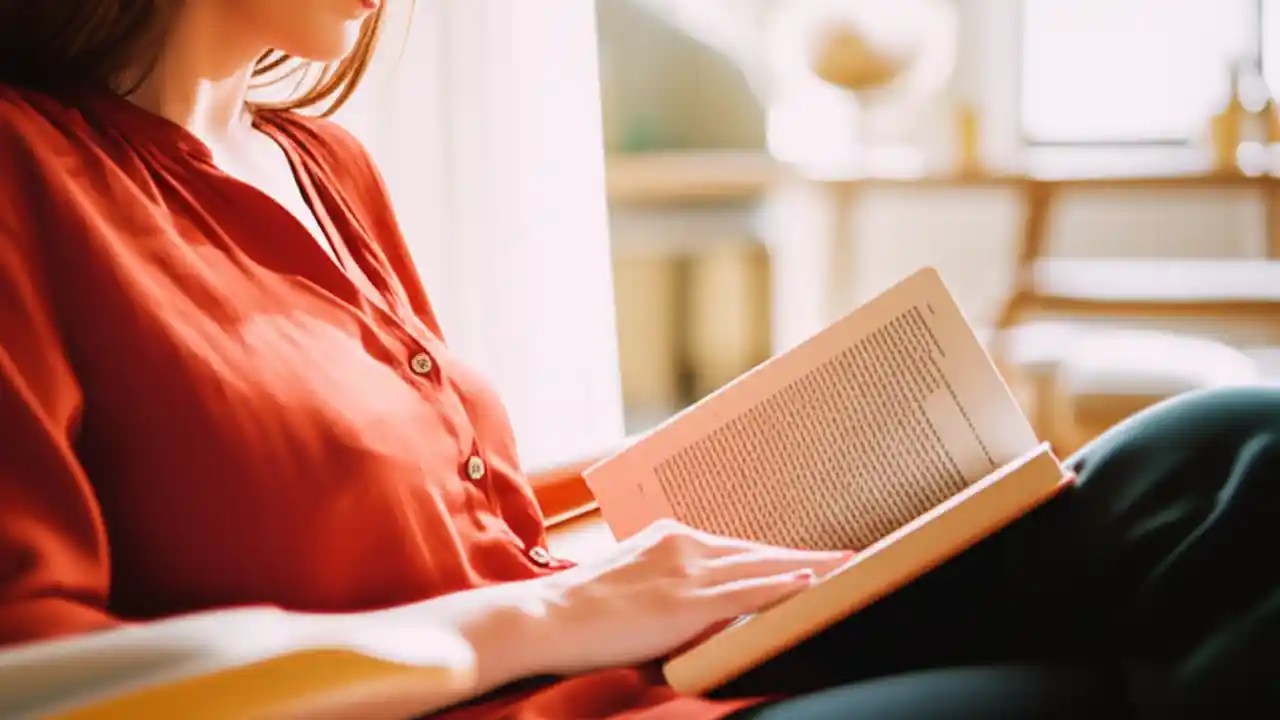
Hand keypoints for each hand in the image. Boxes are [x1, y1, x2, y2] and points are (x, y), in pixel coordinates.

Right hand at [529, 519, 848, 675]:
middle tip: (852, 555)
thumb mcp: (631, 581)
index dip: (779, 553)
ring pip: (762, 566)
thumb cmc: (581, 608)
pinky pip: (745, 592)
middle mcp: (685, 544)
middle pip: (760, 551)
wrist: (548, 617)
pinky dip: (781, 585)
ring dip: (810, 566)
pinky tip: (811, 580)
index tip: (813, 556)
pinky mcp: (686, 603)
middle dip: (808, 555)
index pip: (739, 547)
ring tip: (849, 565)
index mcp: (672, 537)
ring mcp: (688, 572)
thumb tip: (692, 603)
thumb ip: (666, 583)